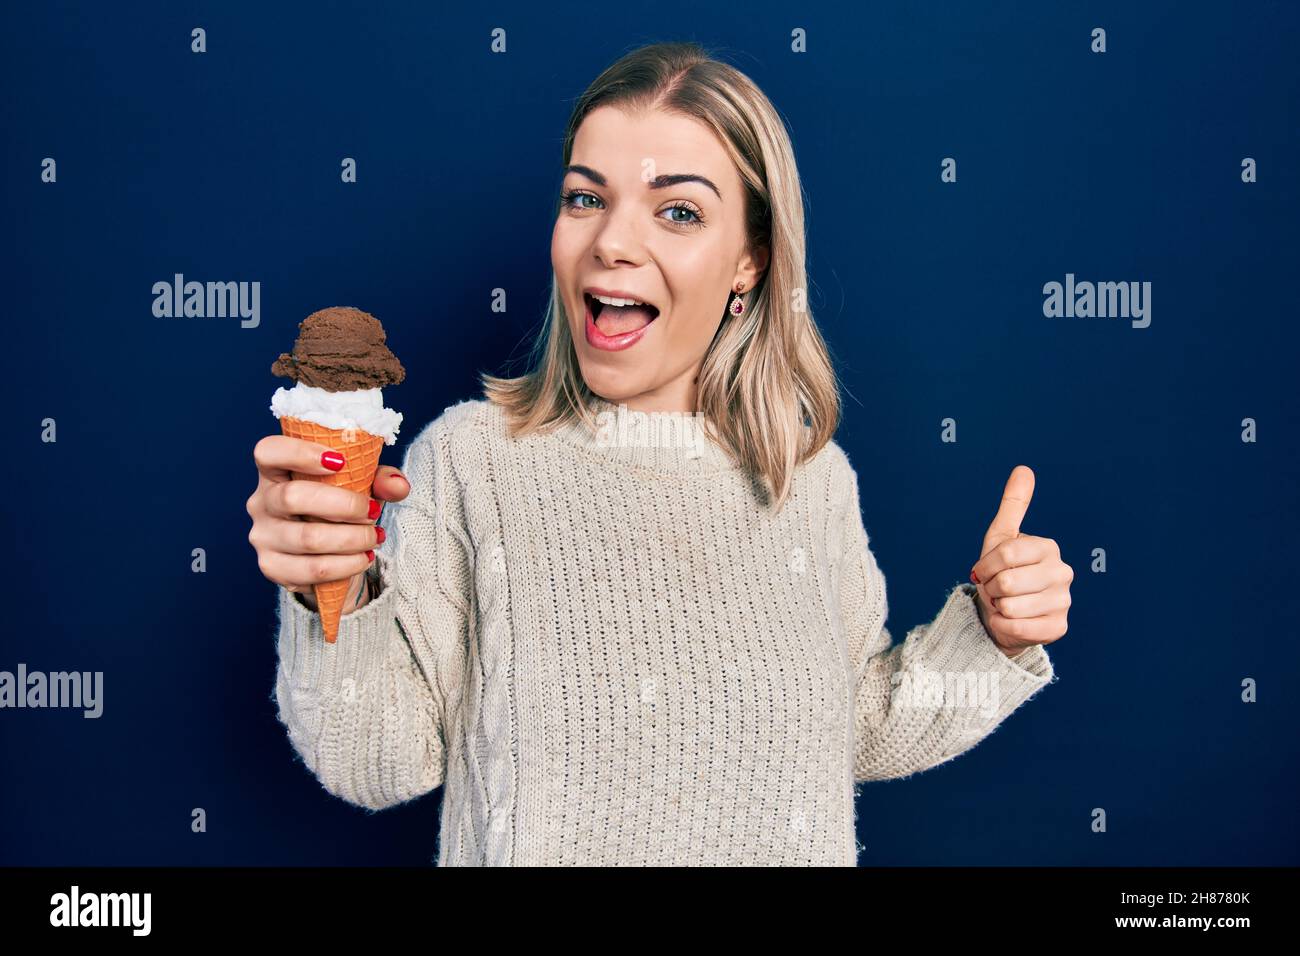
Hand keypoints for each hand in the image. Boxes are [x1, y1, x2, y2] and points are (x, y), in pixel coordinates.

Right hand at [246, 433, 410, 611]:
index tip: (339, 461)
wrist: (329, 554)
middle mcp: (261, 502)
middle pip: (292, 498)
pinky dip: (347, 565)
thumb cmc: (340, 507)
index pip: (268, 451)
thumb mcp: (362, 486)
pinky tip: (363, 558)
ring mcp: (263, 536)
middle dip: (343, 505)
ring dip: (352, 538)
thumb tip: (398, 486)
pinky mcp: (272, 567)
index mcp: (275, 471)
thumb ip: (380, 479)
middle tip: (373, 511)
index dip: (299, 453)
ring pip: (308, 538)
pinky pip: (313, 569)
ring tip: (375, 537)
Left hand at [969, 465, 1072, 656]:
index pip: (1005, 554)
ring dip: (997, 608)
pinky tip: (1010, 620)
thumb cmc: (1002, 571)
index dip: (985, 566)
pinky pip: (1017, 628)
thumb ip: (1014, 505)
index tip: (983, 570)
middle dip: (990, 588)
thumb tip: (1024, 469)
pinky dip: (1003, 626)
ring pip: (1010, 607)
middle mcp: (1062, 572)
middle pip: (1006, 582)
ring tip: (1005, 603)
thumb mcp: (1002, 537)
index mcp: (1048, 547)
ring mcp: (1063, 601)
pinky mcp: (1059, 627)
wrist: (1004, 612)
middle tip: (995, 589)